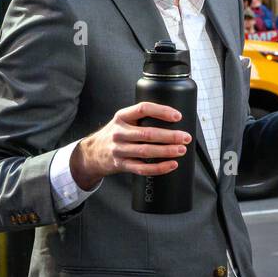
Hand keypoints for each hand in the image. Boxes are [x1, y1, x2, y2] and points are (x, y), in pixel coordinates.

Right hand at [73, 102, 192, 190]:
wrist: (91, 154)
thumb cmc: (115, 134)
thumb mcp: (123, 120)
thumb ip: (141, 118)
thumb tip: (174, 119)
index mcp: (122, 116)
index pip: (143, 109)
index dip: (162, 111)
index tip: (178, 116)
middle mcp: (119, 132)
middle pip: (147, 133)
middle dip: (169, 136)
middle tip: (185, 137)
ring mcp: (119, 150)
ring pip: (145, 151)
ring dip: (166, 151)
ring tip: (181, 150)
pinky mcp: (121, 164)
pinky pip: (142, 168)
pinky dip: (159, 168)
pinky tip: (171, 165)